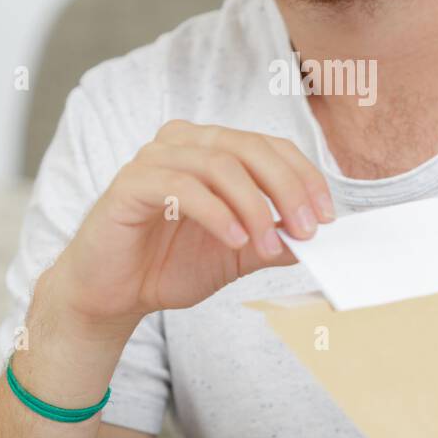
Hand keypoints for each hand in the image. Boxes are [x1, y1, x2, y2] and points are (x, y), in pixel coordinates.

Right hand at [47, 120, 334, 331]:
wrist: (111, 295)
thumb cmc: (168, 266)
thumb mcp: (236, 255)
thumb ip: (272, 240)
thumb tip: (314, 235)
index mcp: (211, 149)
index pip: (269, 147)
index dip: (304, 177)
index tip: (327, 216)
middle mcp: (184, 143)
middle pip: (250, 148)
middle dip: (287, 188)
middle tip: (308, 229)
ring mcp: (154, 159)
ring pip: (219, 165)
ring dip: (253, 207)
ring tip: (266, 246)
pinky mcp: (130, 183)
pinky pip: (182, 187)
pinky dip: (216, 213)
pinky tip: (235, 239)